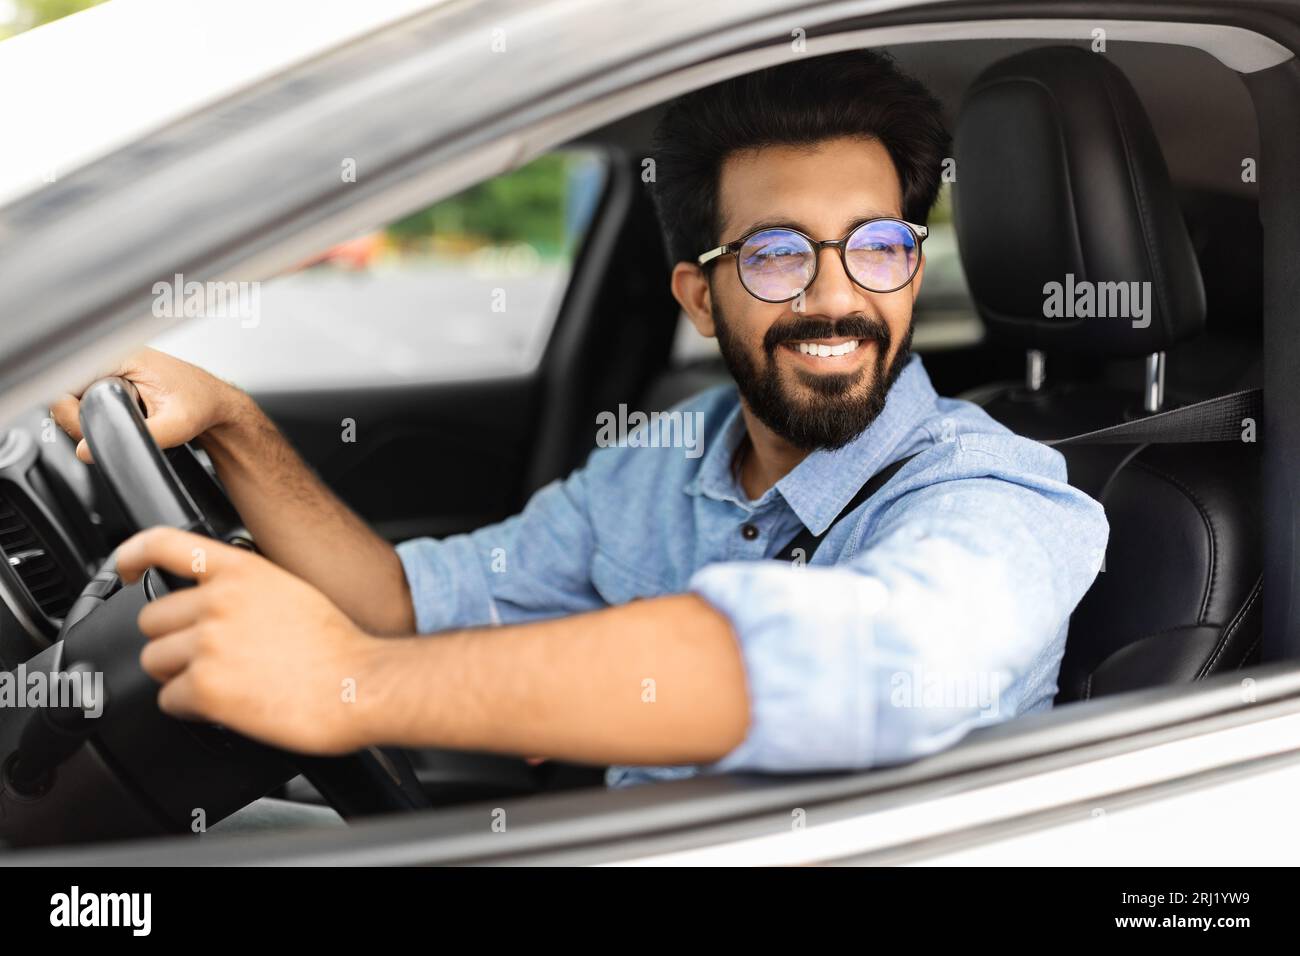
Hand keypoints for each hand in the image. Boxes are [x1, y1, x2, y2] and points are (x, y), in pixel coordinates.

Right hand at [50, 348, 248, 463]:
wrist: (215, 403)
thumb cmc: (202, 405)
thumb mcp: (176, 426)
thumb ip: (135, 438)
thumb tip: (88, 450)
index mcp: (125, 355)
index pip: (70, 377)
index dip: (70, 408)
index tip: (87, 426)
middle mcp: (114, 355)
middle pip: (65, 388)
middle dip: (76, 417)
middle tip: (100, 433)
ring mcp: (110, 365)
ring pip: (72, 393)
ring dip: (83, 416)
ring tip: (113, 425)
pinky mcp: (111, 376)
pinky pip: (84, 395)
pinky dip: (91, 412)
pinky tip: (112, 419)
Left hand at [116, 527, 384, 754]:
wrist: (359, 685)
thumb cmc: (340, 646)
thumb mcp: (292, 591)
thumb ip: (246, 589)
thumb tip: (214, 603)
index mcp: (241, 572)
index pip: (165, 545)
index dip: (133, 554)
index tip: (126, 569)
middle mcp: (219, 602)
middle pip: (152, 619)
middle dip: (173, 641)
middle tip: (207, 657)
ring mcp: (208, 644)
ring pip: (155, 661)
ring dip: (179, 676)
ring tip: (221, 682)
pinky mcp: (205, 688)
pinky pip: (169, 700)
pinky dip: (191, 708)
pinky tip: (225, 705)